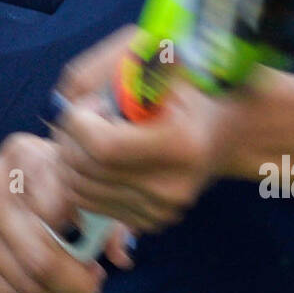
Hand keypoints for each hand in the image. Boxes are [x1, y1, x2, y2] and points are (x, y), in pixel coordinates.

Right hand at [0, 132, 132, 292]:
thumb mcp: (71, 186)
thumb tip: (121, 255)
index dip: (86, 241)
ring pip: (27, 284)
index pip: (61, 209)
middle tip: (92, 290)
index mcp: (24, 154)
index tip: (96, 258)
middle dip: (76, 286)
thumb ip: (104, 217)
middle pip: (42, 258)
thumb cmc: (41, 190)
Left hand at [51, 25, 227, 236]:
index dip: (79, 124)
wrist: (225, 134)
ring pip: (80, 191)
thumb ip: (121, 73)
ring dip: (70, 160)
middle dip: (68, 139)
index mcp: (179, 144)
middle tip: (79, 118)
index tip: (85, 106)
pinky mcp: (150, 222)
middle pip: (86, 170)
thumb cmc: (190, 93)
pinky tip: (102, 158)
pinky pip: (91, 205)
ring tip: (89, 136)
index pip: (102, 146)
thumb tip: (73, 93)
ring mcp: (161, 210)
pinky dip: (84, 180)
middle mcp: (171, 186)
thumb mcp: (164, 69)